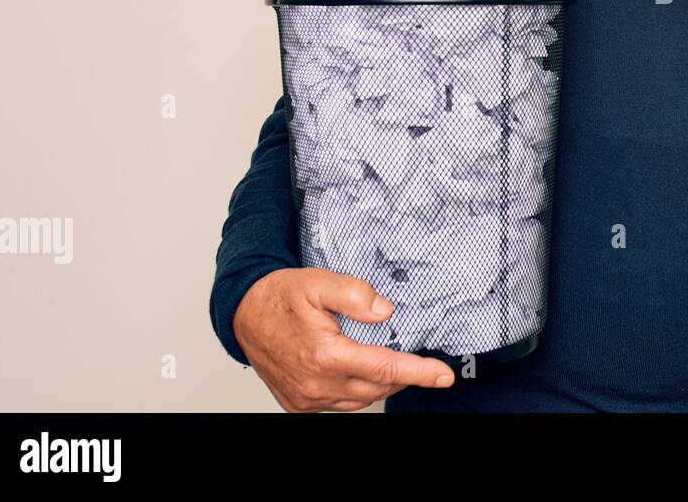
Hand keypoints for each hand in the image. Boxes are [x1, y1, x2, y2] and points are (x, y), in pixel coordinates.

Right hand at [233, 267, 456, 411]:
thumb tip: (385, 312)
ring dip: (380, 384)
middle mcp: (317, 384)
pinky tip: (360, 373)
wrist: (242, 314)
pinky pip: (340, 405)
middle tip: (419, 361)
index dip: (420, 372)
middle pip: (377, 387)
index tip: (444, 376)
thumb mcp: (319, 282)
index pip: (385, 369)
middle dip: (403, 375)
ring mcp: (307, 398)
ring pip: (360, 400)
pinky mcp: (299, 404)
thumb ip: (356, 294)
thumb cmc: (279, 297)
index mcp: (326, 355)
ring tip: (391, 364)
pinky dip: (357, 391)